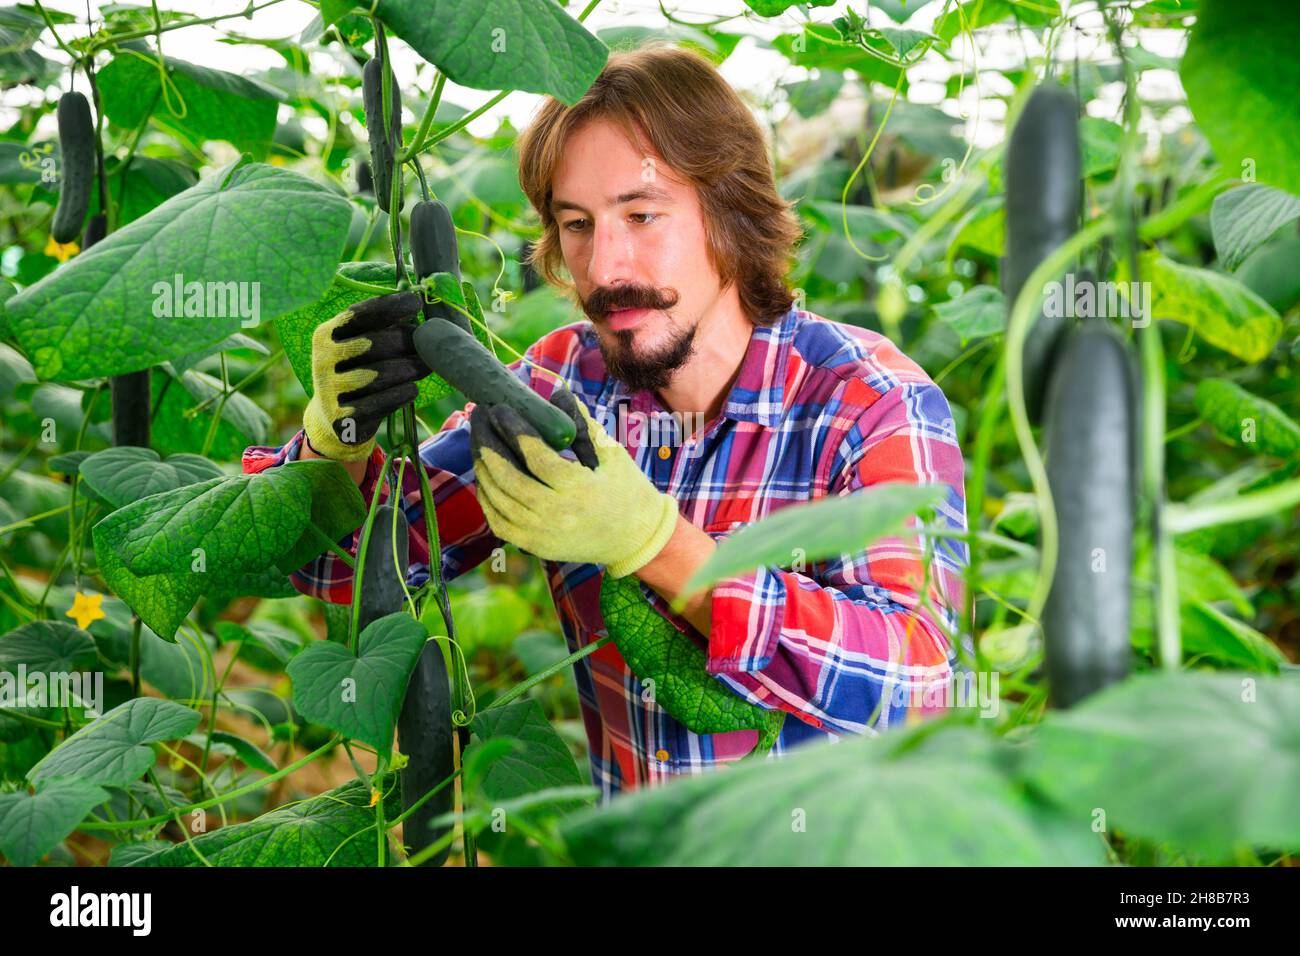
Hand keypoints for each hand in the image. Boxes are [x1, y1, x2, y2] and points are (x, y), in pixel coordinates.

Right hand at [303, 292, 427, 460]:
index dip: (389, 307)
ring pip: (378, 375)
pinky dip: (401, 394)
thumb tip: (415, 305)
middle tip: (429, 343)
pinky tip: (412, 389)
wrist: (335, 419)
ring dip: (409, 368)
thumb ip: (382, 327)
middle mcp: (323, 360)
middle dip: (406, 341)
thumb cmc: (358, 372)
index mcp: (326, 335)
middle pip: (372, 344)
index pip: (359, 315)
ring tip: (426, 366)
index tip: (416, 303)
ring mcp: (329, 390)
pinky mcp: (342, 418)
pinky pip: (379, 403)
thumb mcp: (361, 346)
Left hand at [470, 393, 678, 577]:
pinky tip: (485, 475)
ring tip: (478, 440)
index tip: (499, 408)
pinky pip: (498, 522)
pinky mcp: (535, 547)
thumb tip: (558, 394)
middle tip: (478, 416)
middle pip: (507, 476)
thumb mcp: (612, 454)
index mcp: (578, 489)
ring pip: (497, 498)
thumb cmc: (627, 490)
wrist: (636, 539)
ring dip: (482, 466)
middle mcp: (555, 515)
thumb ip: (583, 424)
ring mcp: (541, 535)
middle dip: (487, 442)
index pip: (534, 455)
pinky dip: (486, 497)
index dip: (512, 429)